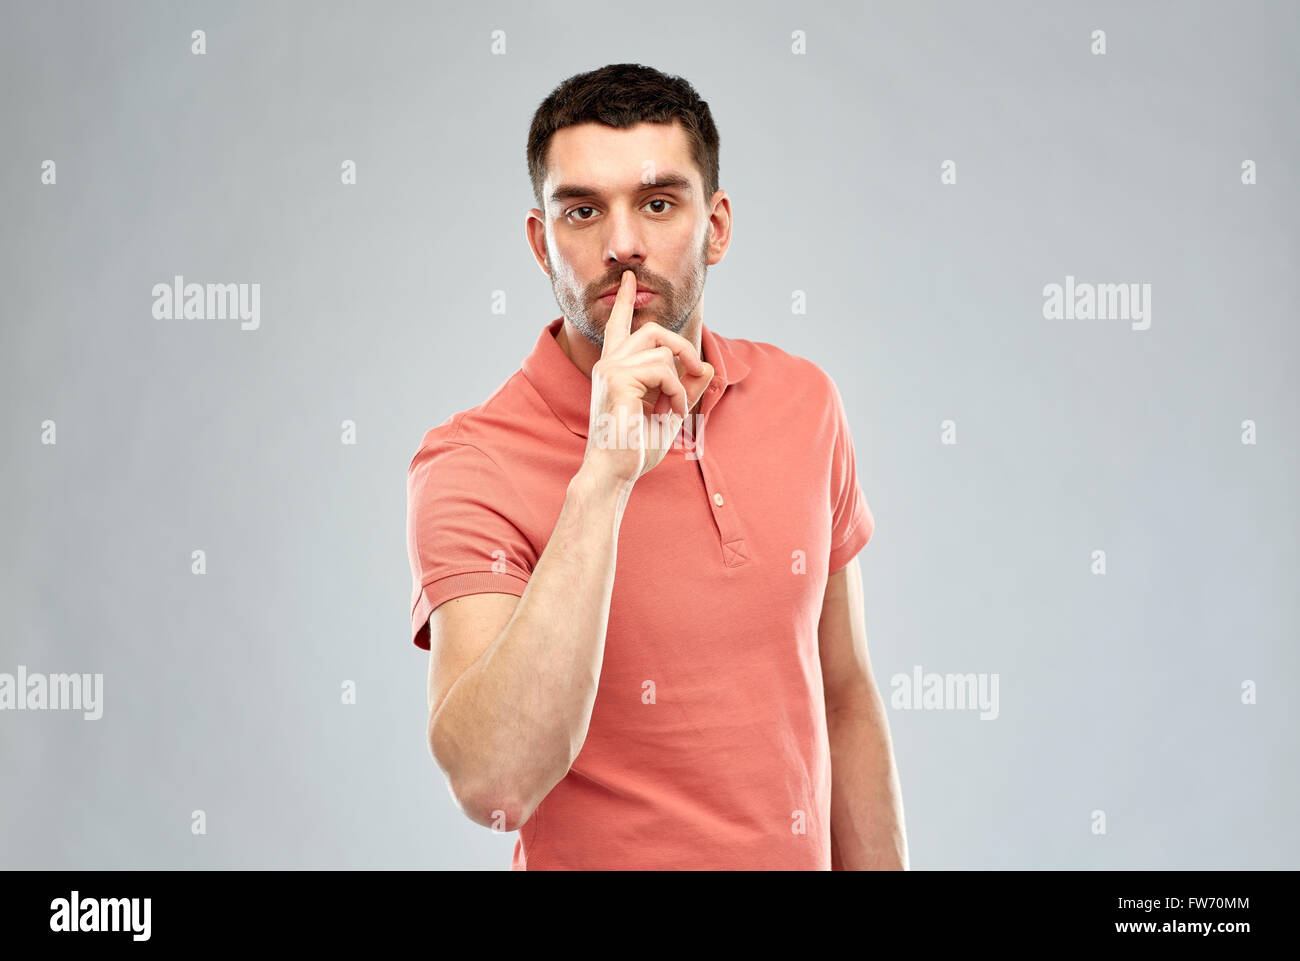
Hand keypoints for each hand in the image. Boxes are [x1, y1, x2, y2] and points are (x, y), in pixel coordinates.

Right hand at [582, 269, 713, 487]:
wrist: (614, 473)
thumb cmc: (635, 450)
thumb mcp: (668, 414)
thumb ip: (686, 388)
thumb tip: (705, 365)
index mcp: (614, 369)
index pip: (618, 326)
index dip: (626, 301)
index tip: (630, 278)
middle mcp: (608, 364)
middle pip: (652, 330)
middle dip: (682, 345)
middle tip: (697, 368)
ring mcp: (610, 369)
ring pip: (663, 351)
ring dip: (681, 381)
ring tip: (675, 408)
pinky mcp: (618, 379)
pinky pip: (664, 370)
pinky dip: (677, 391)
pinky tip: (670, 412)